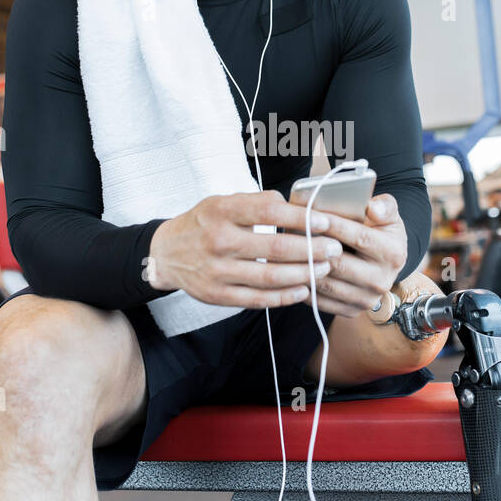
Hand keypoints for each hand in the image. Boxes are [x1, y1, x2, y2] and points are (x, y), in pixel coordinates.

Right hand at [147, 191, 344, 309]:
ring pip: (270, 276)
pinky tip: (303, 290)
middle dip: (311, 249)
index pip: (269, 212)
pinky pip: (258, 299)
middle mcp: (218, 241)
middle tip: (335, 249)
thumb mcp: (221, 202)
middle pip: (274, 247)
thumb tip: (291, 203)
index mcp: (221, 211)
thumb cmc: (202, 224)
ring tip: (325, 268)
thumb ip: (255, 202)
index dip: (301, 218)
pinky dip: (284, 296)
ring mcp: (217, 271)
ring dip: (304, 274)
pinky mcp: (218, 296)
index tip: (325, 222)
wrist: (166, 253)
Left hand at [302, 192, 406, 317]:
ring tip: (286, 252)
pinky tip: (291, 271)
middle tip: (290, 234)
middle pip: (340, 264)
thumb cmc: (381, 233)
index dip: (334, 226)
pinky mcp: (352, 311)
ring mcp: (367, 299)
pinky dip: (304, 286)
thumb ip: (385, 206)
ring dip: (304, 269)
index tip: (311, 214)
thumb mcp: (389, 216)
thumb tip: (374, 207)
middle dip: (313, 248)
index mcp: (393, 254)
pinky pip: (321, 301)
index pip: (359, 238)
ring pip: (327, 284)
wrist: (385, 265)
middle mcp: (382, 280)